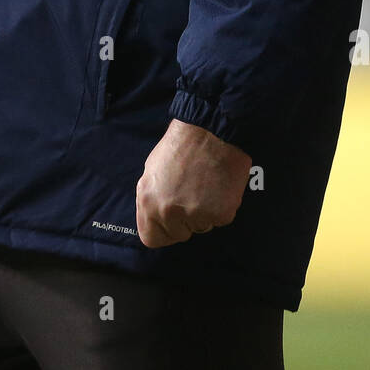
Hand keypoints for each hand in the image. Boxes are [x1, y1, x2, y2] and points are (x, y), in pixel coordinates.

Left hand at [136, 117, 251, 247]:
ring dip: (204, 213)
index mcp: (148, 202)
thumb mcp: (152, 170)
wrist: (212, 130)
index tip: (172, 220)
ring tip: (206, 184)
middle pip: (178, 235)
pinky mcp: (220, 213)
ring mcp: (196, 215)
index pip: (151, 239)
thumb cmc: (182, 145)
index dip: (162, 230)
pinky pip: (220, 219)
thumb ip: (152, 198)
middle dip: (185, 221)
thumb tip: (156, 216)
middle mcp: (169, 212)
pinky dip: (221, 206)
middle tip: (192, 193)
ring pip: (201, 227)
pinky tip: (219, 185)